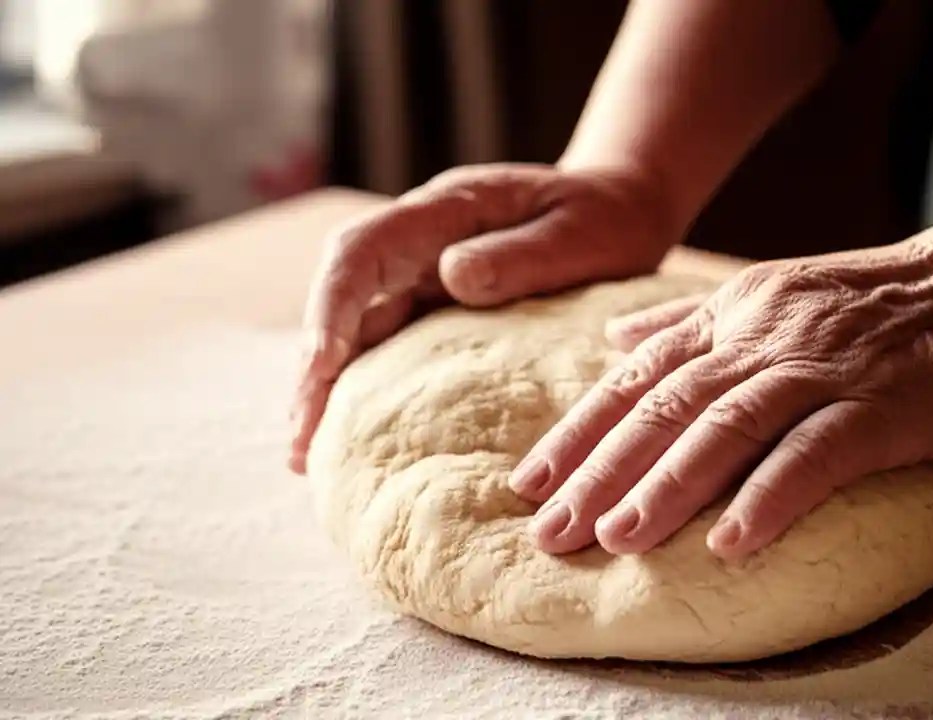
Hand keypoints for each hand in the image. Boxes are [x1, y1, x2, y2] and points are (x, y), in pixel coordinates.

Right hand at [289, 163, 680, 473]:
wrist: (621, 211)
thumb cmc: (605, 219)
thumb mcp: (578, 232)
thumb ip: (521, 253)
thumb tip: (451, 276)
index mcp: (445, 211)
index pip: (364, 250)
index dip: (334, 305)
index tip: (323, 362)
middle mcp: (419, 243)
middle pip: (342, 297)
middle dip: (314, 366)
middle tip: (300, 440)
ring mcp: (422, 276)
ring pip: (356, 328)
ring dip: (327, 387)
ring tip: (307, 457)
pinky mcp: (436, 309)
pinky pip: (387, 346)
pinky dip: (364, 389)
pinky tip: (353, 439)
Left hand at [509, 221, 932, 559]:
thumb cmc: (896, 302)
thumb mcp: (780, 292)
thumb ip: (694, 319)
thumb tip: (614, 339)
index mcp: (739, 312)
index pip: (638, 374)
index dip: (579, 430)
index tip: (529, 482)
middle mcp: (767, 334)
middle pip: (664, 404)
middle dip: (599, 470)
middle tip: (548, 531)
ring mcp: (825, 366)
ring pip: (726, 426)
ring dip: (666, 486)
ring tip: (615, 541)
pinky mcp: (884, 402)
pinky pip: (817, 453)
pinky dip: (771, 496)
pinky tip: (733, 544)